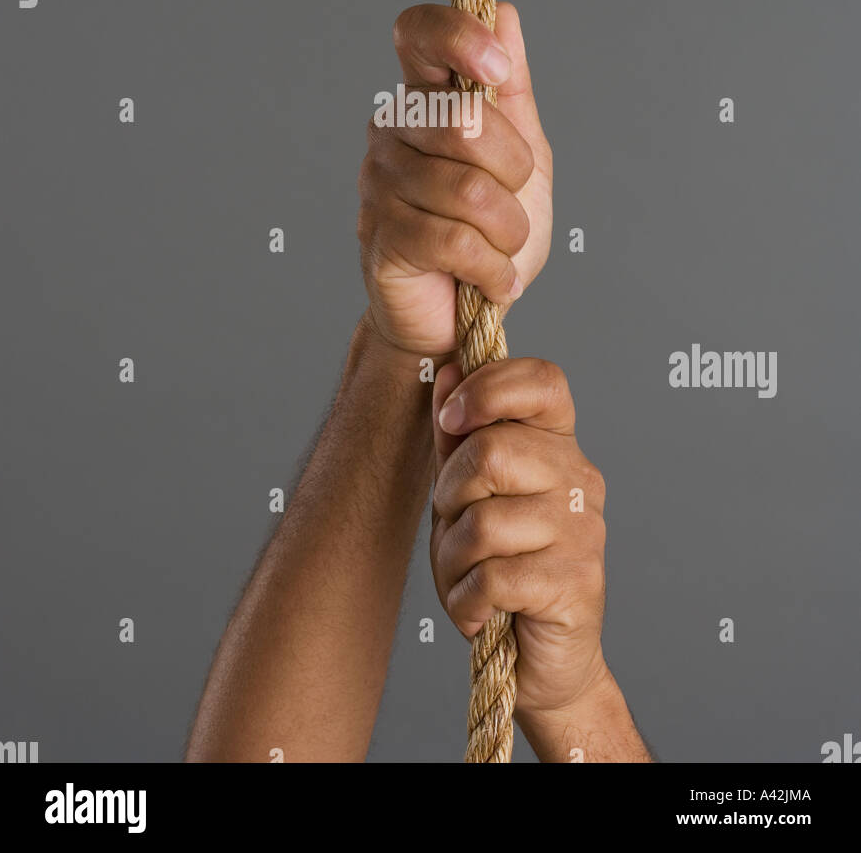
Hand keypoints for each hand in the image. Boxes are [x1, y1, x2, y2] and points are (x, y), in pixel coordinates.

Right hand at [357, 3, 552, 356]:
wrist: (461, 318)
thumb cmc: (490, 231)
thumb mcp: (523, 156)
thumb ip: (514, 90)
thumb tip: (507, 13)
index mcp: (425, 99)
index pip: (418, 32)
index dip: (459, 36)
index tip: (498, 68)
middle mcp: (392, 131)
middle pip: (466, 121)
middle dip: (513, 171)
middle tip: (510, 203)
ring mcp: (379, 183)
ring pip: (470, 191)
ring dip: (509, 232)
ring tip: (501, 248)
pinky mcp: (383, 237)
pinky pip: (458, 242)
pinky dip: (494, 269)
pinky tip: (491, 278)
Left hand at [430, 357, 609, 720]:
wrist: (542, 661)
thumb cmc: (499, 567)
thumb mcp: (466, 495)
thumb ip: (458, 435)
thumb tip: (448, 370)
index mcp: (558, 444)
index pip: (542, 380)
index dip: (489, 388)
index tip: (451, 420)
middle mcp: (579, 479)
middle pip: (492, 450)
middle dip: (449, 495)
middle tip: (454, 525)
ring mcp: (582, 531)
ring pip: (483, 521)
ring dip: (453, 558)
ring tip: (467, 576)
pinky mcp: (575, 583)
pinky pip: (492, 577)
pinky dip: (467, 600)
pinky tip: (479, 610)